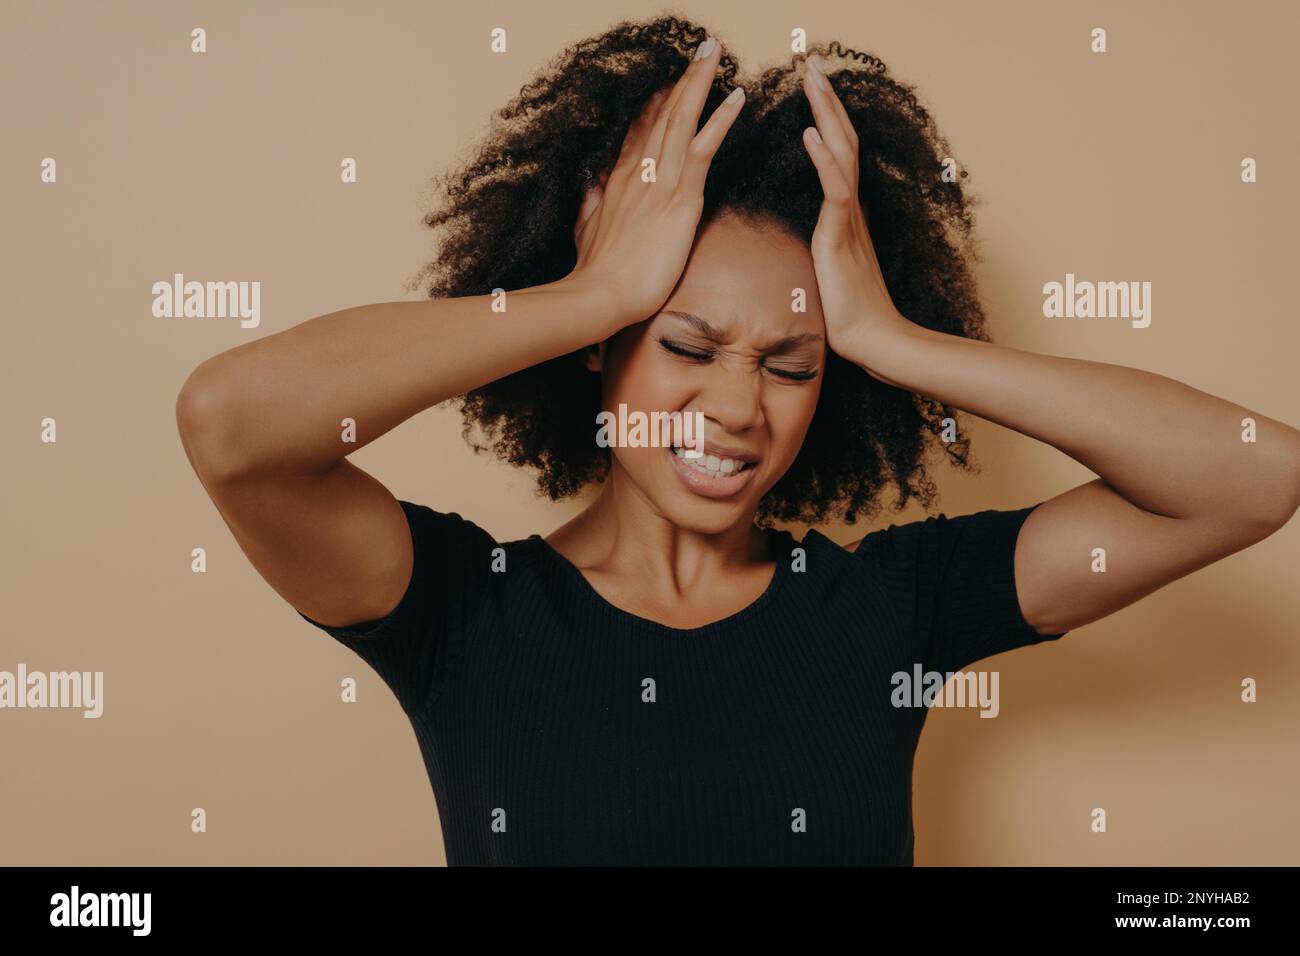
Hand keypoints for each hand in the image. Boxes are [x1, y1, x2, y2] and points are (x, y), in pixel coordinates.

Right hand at [566, 36, 744, 328]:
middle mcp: (639, 170)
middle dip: (684, 78)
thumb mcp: (586, 230)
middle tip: (703, 48)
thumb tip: (591, 187)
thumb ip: (591, 204)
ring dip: (701, 81)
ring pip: (682, 118)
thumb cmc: (596, 273)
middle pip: (664, 112)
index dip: (657, 102)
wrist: (600, 295)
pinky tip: (737, 96)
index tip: (670, 80)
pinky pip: (703, 147)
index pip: (641, 130)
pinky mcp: (680, 197)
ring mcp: (659, 180)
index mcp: (620, 179)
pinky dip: (720, 119)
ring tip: (717, 51)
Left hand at [799, 54, 914, 383]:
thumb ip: (822, 248)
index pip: (836, 153)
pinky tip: (809, 131)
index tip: (812, 88)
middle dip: (826, 100)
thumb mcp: (828, 272)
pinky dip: (823, 157)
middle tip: (812, 62)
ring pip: (841, 152)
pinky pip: (834, 189)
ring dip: (825, 112)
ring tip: (811, 77)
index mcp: (844, 214)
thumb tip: (811, 240)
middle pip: (842, 140)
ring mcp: (848, 220)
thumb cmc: (850, 315)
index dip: (825, 118)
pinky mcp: (841, 237)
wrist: (874, 342)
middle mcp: (850, 208)